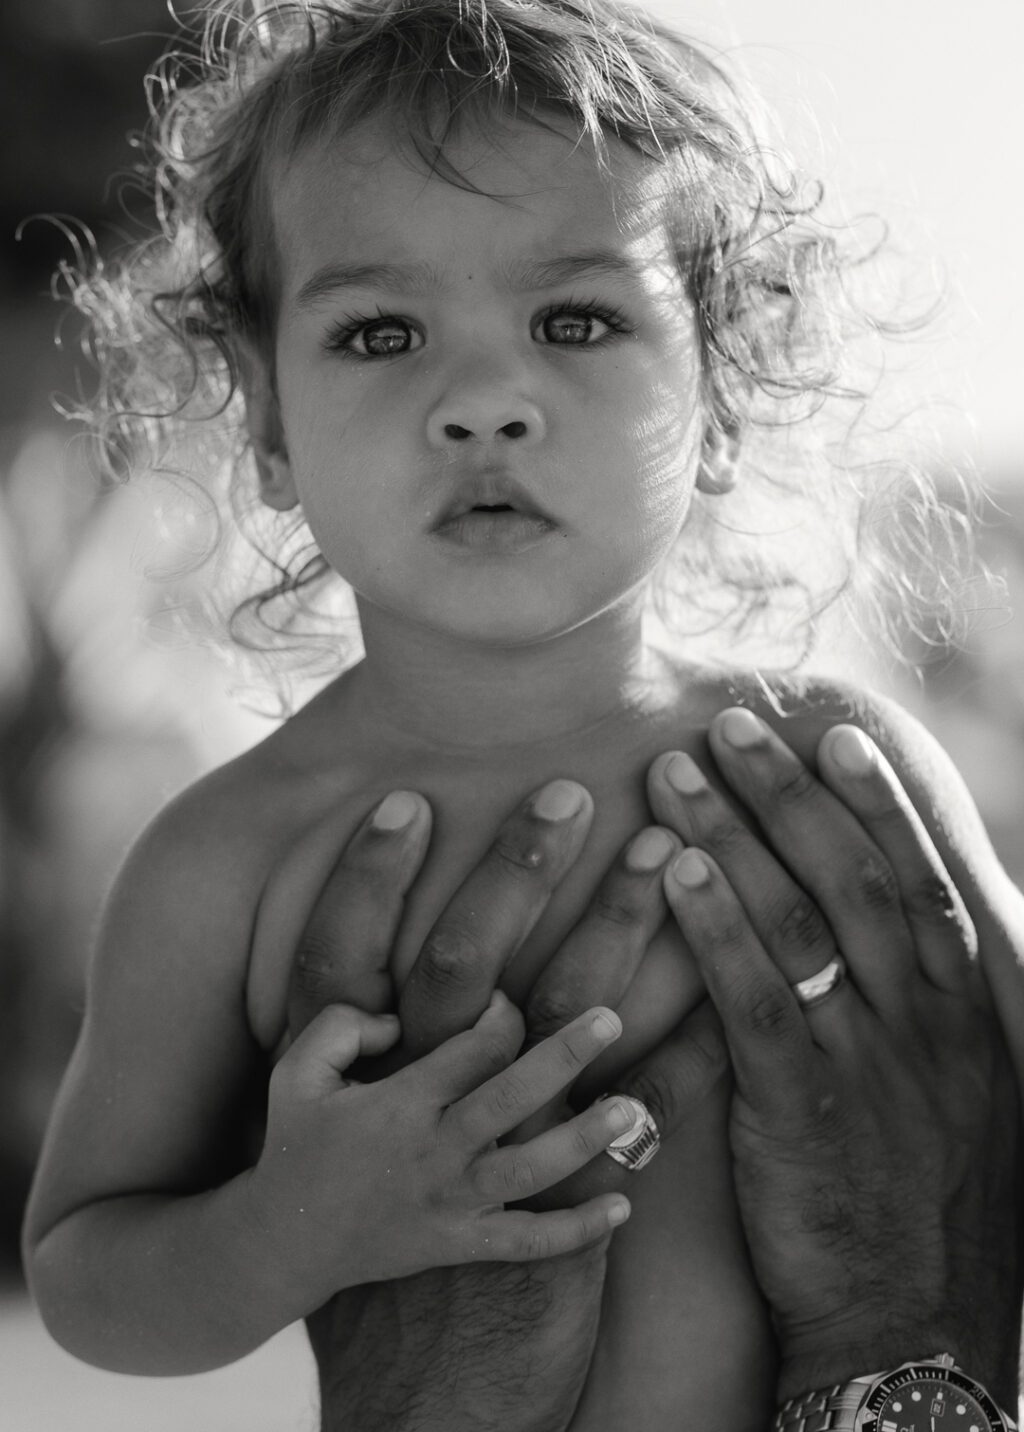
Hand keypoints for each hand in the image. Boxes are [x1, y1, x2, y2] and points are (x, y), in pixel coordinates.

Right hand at [248, 992, 631, 1309]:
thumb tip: (399, 1017)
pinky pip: (526, 1243)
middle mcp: (433, 1151)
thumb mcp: (296, 1071)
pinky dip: (576, 1232)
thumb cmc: (297, 1143)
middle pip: (510, 1098)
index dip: (499, 1015)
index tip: (509, 999)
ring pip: (531, 1172)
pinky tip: (623, 1207)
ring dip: (583, 1140)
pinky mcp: (460, 1244)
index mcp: (400, 1103)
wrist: (284, 1242)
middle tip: (610, 1018)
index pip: (468, 1049)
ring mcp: (452, 1203)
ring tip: (630, 1108)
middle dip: (563, 1057)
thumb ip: (343, 1024)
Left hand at [649, 709, 1022, 1405]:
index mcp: (966, 1016)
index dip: (875, 805)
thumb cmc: (924, 1204)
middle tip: (729, 726)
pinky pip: (757, 1001)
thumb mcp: (954, 1097)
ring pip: (800, 922)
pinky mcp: (803, 1110)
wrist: (914, 1327)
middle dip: (790, 795)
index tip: (832, 740)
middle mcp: (925, 1024)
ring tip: (676, 774)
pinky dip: (717, 930)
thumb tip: (879, 934)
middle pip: (854, 879)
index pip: (921, 882)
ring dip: (735, 836)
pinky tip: (676, 874)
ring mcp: (867, 1063)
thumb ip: (919, 1012)